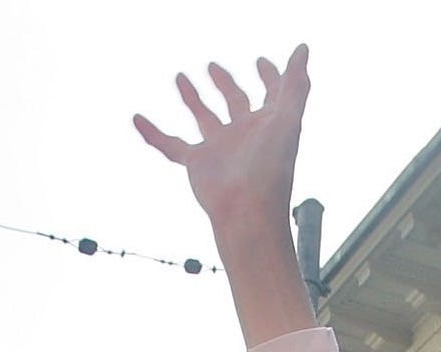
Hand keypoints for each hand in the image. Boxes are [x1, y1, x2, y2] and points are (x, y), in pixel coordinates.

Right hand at [135, 47, 309, 237]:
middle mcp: (245, 135)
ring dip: (192, 98)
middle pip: (235, 102)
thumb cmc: (271, 169)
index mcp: (269, 124)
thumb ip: (296, 85)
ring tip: (180, 76)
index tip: (261, 61)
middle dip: (225, 83)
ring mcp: (220, 149)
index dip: (270, 76)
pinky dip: (153, 133)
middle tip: (213, 66)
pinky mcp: (197, 164)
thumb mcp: (287, 119)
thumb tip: (303, 49)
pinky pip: (170, 144)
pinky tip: (137, 118)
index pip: (272, 94)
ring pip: (203, 117)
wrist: (247, 212)